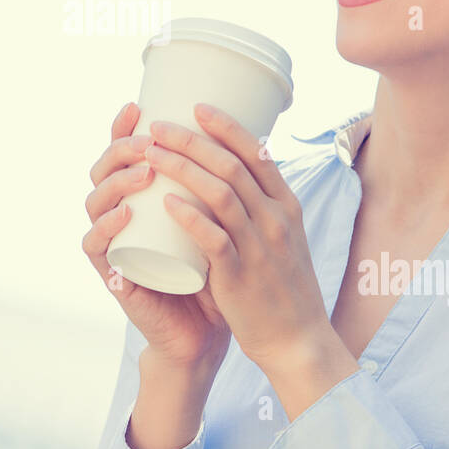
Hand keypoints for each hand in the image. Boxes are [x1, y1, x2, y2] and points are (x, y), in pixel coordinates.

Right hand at [81, 102, 232, 371]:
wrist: (209, 332)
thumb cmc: (218, 272)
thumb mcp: (225, 222)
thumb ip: (231, 188)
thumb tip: (260, 142)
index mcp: (143, 197)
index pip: (124, 155)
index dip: (122, 128)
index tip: (139, 107)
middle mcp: (122, 214)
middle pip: (103, 169)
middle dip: (120, 148)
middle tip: (149, 142)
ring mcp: (114, 243)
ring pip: (95, 200)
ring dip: (116, 181)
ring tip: (145, 172)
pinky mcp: (114, 274)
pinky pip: (95, 245)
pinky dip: (105, 227)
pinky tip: (124, 213)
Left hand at [144, 102, 329, 372]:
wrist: (297, 341)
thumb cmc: (281, 287)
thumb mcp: (282, 238)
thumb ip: (258, 208)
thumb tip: (226, 174)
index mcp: (287, 207)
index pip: (257, 154)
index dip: (226, 127)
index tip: (197, 107)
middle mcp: (276, 220)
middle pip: (232, 166)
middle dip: (192, 140)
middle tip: (159, 127)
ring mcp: (259, 247)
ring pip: (220, 194)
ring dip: (183, 168)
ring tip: (151, 154)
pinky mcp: (240, 276)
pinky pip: (214, 239)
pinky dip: (190, 217)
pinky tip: (166, 202)